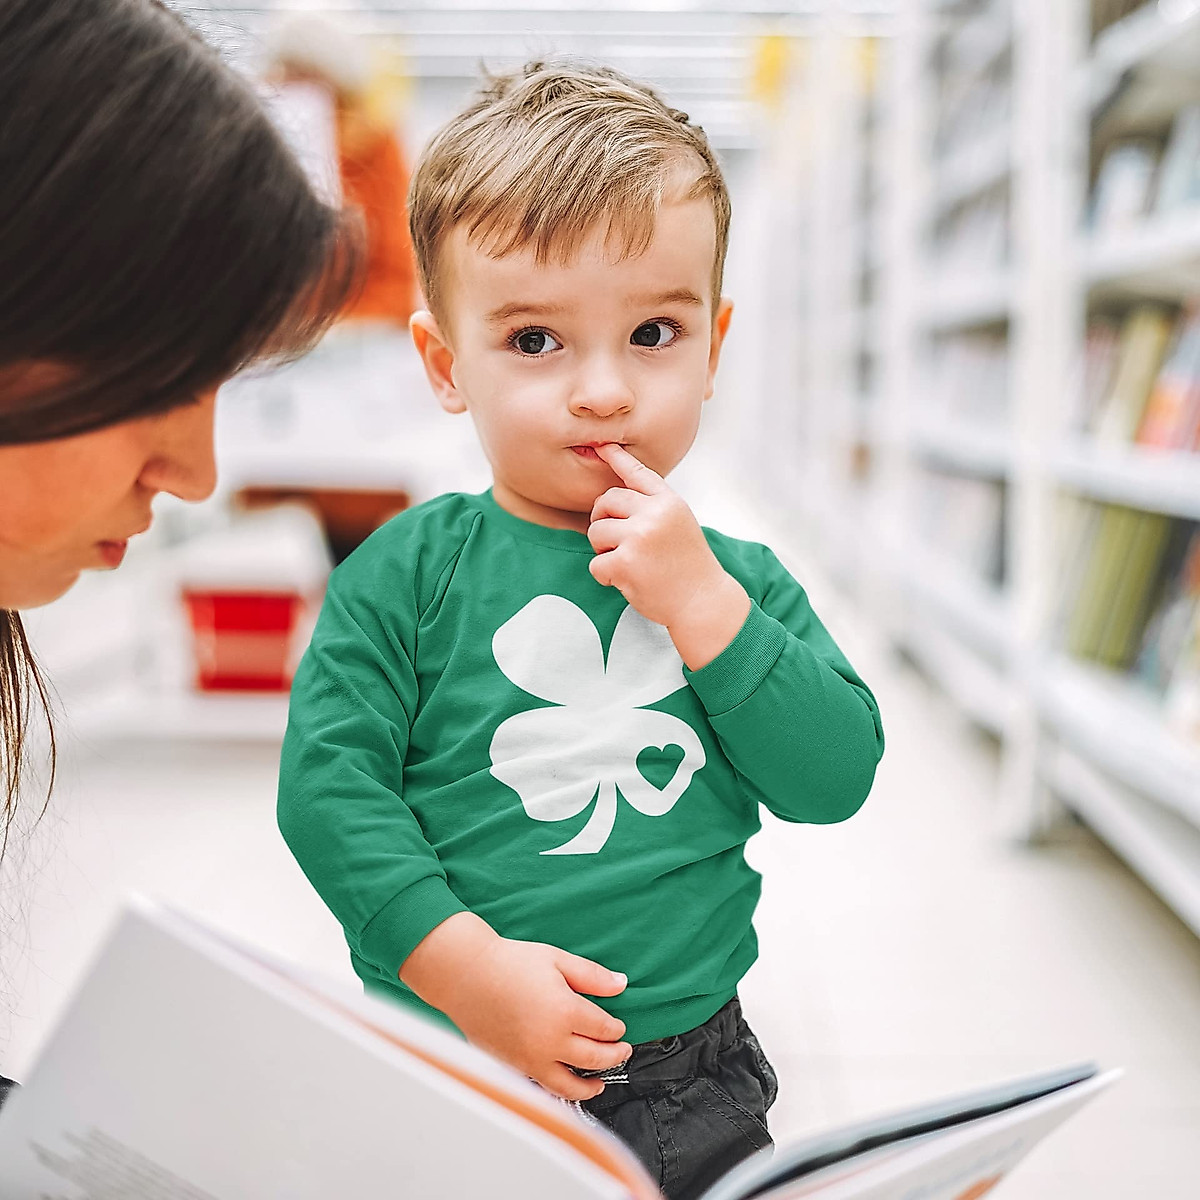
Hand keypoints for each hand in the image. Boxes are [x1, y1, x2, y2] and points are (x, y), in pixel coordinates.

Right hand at [399, 912, 631, 1099]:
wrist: (466, 976)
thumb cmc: (507, 964)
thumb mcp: (556, 959)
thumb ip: (591, 975)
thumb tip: (620, 984)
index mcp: (566, 1011)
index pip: (604, 1029)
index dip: (616, 1029)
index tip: (619, 1027)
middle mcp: (552, 1041)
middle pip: (596, 1058)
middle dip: (614, 1055)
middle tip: (622, 1051)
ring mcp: (532, 1058)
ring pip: (571, 1084)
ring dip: (592, 1085)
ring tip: (600, 1083)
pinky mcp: (516, 1066)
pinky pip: (545, 1086)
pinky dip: (562, 1090)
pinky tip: (566, 1083)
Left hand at [589, 443, 750, 669]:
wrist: (702, 601)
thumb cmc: (688, 566)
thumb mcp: (679, 524)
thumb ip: (654, 507)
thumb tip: (616, 496)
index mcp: (669, 502)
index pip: (638, 474)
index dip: (617, 458)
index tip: (601, 445)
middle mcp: (655, 514)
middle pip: (606, 501)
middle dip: (601, 520)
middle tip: (614, 540)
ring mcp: (639, 537)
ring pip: (595, 532)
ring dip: (602, 550)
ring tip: (625, 562)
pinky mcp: (625, 562)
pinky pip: (595, 563)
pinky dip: (604, 575)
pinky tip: (625, 580)